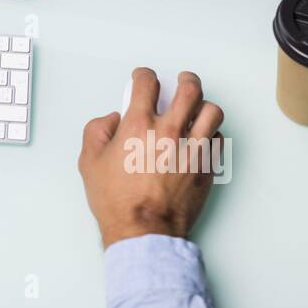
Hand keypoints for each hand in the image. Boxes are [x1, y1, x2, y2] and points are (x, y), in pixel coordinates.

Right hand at [78, 68, 223, 247]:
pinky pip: (218, 139)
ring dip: (203, 106)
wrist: (144, 231)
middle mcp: (168, 132)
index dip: (144, 75)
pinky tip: (202, 137)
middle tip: (182, 81)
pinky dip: (211, 134)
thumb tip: (112, 120)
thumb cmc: (118, 202)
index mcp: (138, 126)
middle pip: (189, 89)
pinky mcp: (207, 167)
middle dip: (186, 79)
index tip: (143, 78)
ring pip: (212, 111)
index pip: (147, 83)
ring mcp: (192, 149)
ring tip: (197, 108)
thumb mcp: (89, 162)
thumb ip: (97, 131)